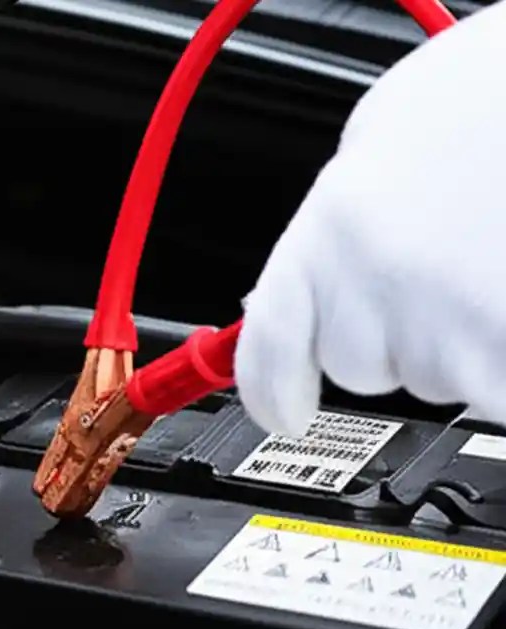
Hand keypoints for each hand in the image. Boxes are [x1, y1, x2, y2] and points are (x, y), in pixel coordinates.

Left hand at [235, 1, 505, 434]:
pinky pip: (499, 388)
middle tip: (453, 262)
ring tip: (499, 257)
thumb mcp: (391, 132)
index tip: (280, 409)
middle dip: (399, 331)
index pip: (270, 346)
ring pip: (442, 376)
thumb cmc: (496, 96)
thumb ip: (344, 222)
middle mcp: (384, 290)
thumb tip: (319, 276)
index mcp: (336, 230)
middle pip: (362, 364)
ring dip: (468, 337)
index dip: (269, 388)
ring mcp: (459, 333)